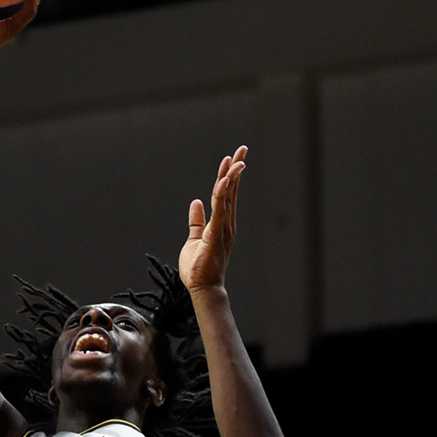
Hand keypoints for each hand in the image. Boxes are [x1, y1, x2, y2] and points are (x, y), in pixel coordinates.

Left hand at [180, 146, 246, 293]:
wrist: (202, 288)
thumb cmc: (199, 268)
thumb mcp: (194, 239)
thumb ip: (196, 221)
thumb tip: (195, 202)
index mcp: (222, 223)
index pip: (226, 194)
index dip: (229, 175)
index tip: (232, 157)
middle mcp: (226, 224)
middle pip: (231, 191)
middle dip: (236, 169)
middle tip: (242, 148)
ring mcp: (223, 229)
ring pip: (228, 197)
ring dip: (232, 177)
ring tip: (236, 159)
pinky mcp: (216, 235)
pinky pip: (220, 211)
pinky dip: (222, 195)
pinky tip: (224, 180)